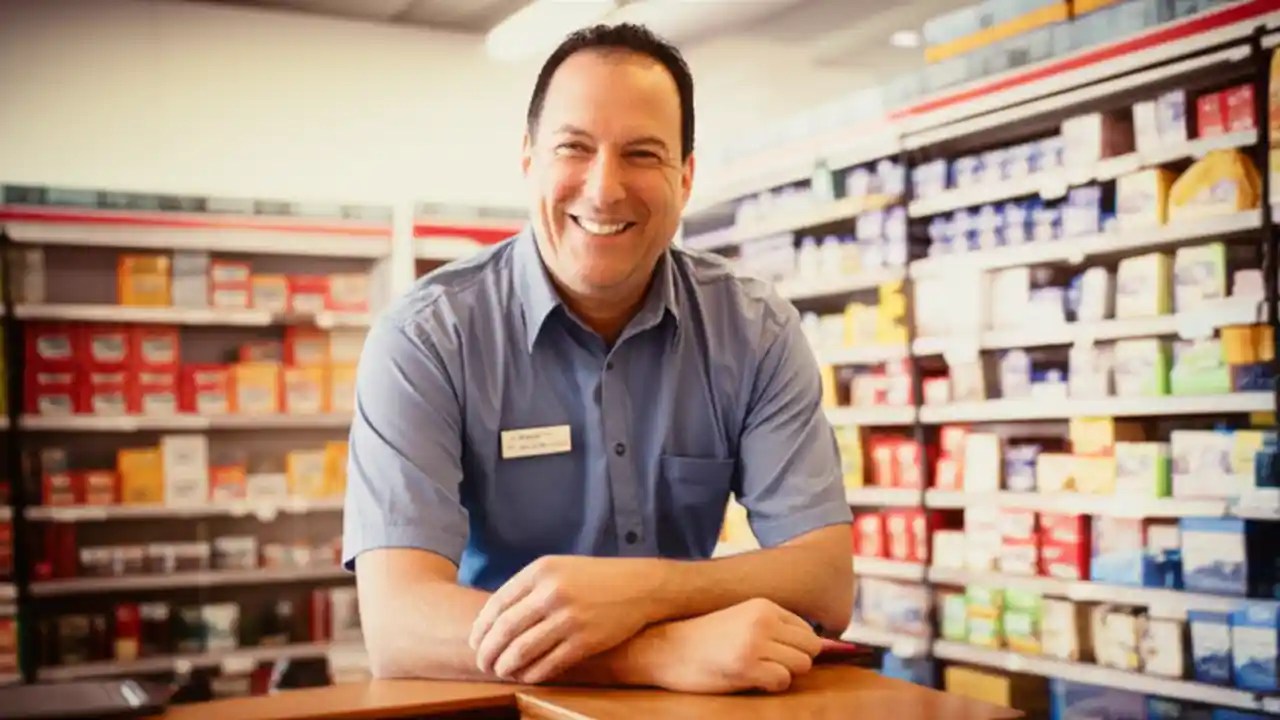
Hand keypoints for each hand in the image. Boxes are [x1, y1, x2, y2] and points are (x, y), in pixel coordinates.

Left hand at [470, 555, 665, 682]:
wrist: (640, 586)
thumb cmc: (594, 578)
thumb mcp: (558, 567)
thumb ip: (528, 587)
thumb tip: (493, 617)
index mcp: (540, 571)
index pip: (497, 604)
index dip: (481, 628)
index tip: (475, 641)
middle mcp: (551, 593)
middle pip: (504, 630)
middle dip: (487, 651)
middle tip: (481, 663)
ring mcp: (569, 618)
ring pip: (522, 651)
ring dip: (505, 666)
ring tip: (500, 672)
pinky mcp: (585, 641)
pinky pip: (548, 664)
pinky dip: (531, 674)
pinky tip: (525, 676)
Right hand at [627, 598, 822, 693]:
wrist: (663, 649)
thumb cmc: (702, 639)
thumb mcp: (739, 620)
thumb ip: (771, 627)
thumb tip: (813, 647)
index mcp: (763, 606)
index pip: (806, 630)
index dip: (795, 648)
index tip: (775, 656)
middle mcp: (763, 620)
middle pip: (810, 648)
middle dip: (795, 661)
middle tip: (767, 666)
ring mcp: (755, 642)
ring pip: (801, 665)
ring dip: (783, 674)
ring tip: (756, 672)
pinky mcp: (746, 666)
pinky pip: (782, 680)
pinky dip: (771, 685)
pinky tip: (749, 680)